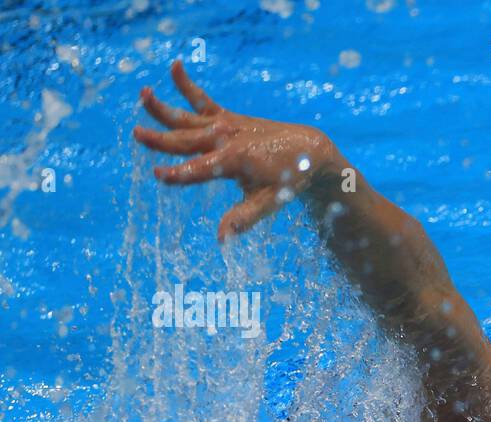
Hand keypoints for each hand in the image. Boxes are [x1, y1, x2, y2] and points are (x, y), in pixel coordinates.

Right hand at [133, 60, 341, 240]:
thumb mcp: (269, 202)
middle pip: (186, 140)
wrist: (308, 149)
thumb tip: (222, 240)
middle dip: (160, 139)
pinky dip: (187, 85)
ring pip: (187, 116)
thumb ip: (244, 218)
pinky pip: (203, 100)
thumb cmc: (288, 179)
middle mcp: (226, 138)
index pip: (199, 169)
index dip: (179, 174)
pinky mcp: (227, 117)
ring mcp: (225, 125)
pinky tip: (175, 66)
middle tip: (136, 134)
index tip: (158, 175)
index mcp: (234, 160)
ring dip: (164, 107)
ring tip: (143, 93)